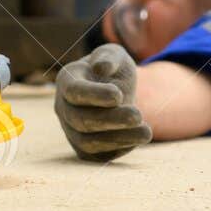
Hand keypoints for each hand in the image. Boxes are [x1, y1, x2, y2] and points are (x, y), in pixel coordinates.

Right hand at [54, 44, 152, 161]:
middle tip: (138, 115)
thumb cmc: (113, 69)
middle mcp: (63, 108)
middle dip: (111, 119)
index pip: (74, 92)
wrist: (116, 90)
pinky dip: (119, 149)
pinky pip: (98, 155)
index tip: (119, 95)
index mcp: (67, 81)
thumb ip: (109, 57)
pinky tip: (138, 138)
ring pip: (87, 142)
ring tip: (147, 132)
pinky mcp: (84, 149)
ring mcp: (71, 131)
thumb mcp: (115, 55)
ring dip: (118, 138)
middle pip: (80, 120)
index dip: (94, 95)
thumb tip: (101, 67)